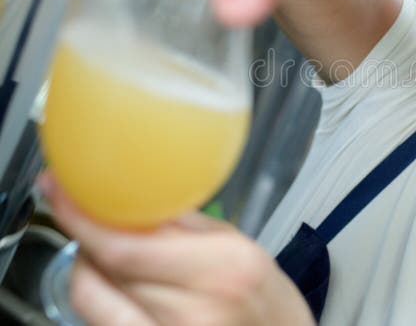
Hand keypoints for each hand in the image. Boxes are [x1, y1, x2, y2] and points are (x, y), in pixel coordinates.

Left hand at [40, 172, 313, 325]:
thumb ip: (184, 223)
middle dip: (90, 238)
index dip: (81, 219)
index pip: (128, 247)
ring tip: (112, 258)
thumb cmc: (267, 301)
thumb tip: (131, 197)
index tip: (58, 192)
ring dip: (92, 270)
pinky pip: (102, 324)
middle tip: (92, 219)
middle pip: (107, 271)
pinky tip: (117, 286)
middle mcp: (197, 308)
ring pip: (96, 300)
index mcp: (224, 265)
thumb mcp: (239, 246)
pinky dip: (99, 299)